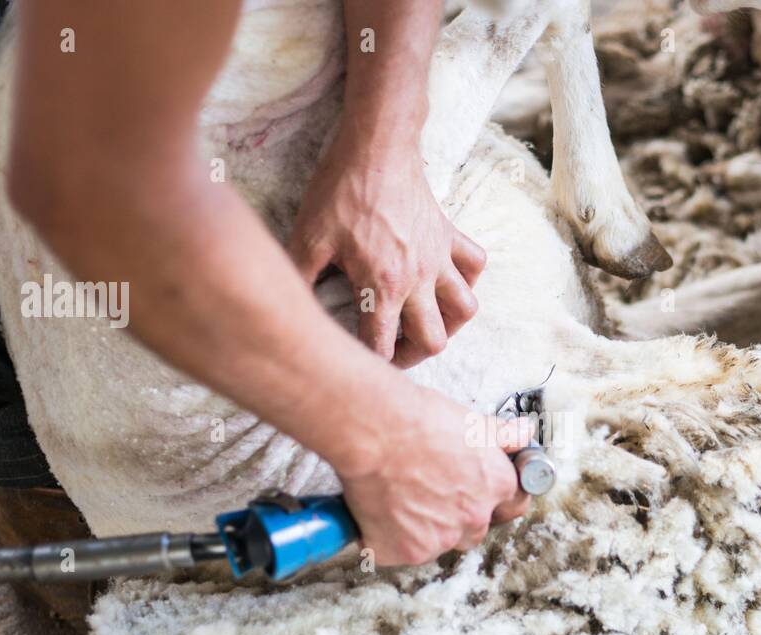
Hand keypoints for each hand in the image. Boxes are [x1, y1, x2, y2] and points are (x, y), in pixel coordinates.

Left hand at [289, 127, 486, 369]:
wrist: (376, 145)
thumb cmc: (340, 191)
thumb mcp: (307, 237)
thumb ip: (299, 279)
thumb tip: (286, 308)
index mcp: (382, 285)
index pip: (382, 346)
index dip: (369, 363)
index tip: (358, 363)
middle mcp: (418, 278)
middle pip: (434, 340)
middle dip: (413, 354)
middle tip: (392, 348)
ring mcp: (439, 257)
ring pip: (465, 309)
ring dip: (449, 324)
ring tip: (426, 322)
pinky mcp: (449, 234)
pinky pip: (475, 265)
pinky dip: (466, 279)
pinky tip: (446, 281)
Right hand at [338, 385, 531, 565]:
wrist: (372, 432)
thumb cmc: (417, 420)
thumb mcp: (472, 421)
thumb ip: (503, 436)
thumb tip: (523, 434)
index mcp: (495, 486)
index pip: (509, 503)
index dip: (490, 495)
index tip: (474, 489)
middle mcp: (473, 518)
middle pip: (474, 528)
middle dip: (457, 515)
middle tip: (430, 489)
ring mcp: (439, 540)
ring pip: (438, 542)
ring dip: (425, 528)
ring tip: (401, 497)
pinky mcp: (404, 552)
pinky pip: (401, 551)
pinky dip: (390, 537)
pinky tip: (380, 511)